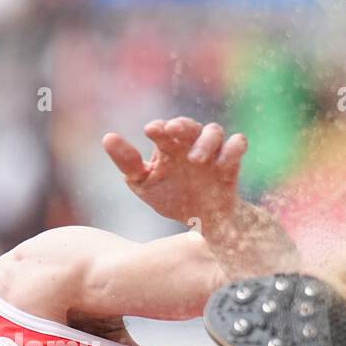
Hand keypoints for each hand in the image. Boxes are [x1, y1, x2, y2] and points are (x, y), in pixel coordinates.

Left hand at [102, 117, 246, 228]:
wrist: (201, 220)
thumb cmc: (170, 196)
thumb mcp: (144, 184)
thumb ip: (128, 164)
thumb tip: (107, 137)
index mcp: (168, 146)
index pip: (163, 129)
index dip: (158, 128)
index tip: (150, 131)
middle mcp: (190, 143)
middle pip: (189, 125)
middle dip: (181, 125)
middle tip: (172, 130)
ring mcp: (213, 151)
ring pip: (214, 131)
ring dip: (205, 141)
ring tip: (195, 159)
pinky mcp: (232, 162)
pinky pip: (238, 144)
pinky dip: (233, 149)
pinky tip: (222, 163)